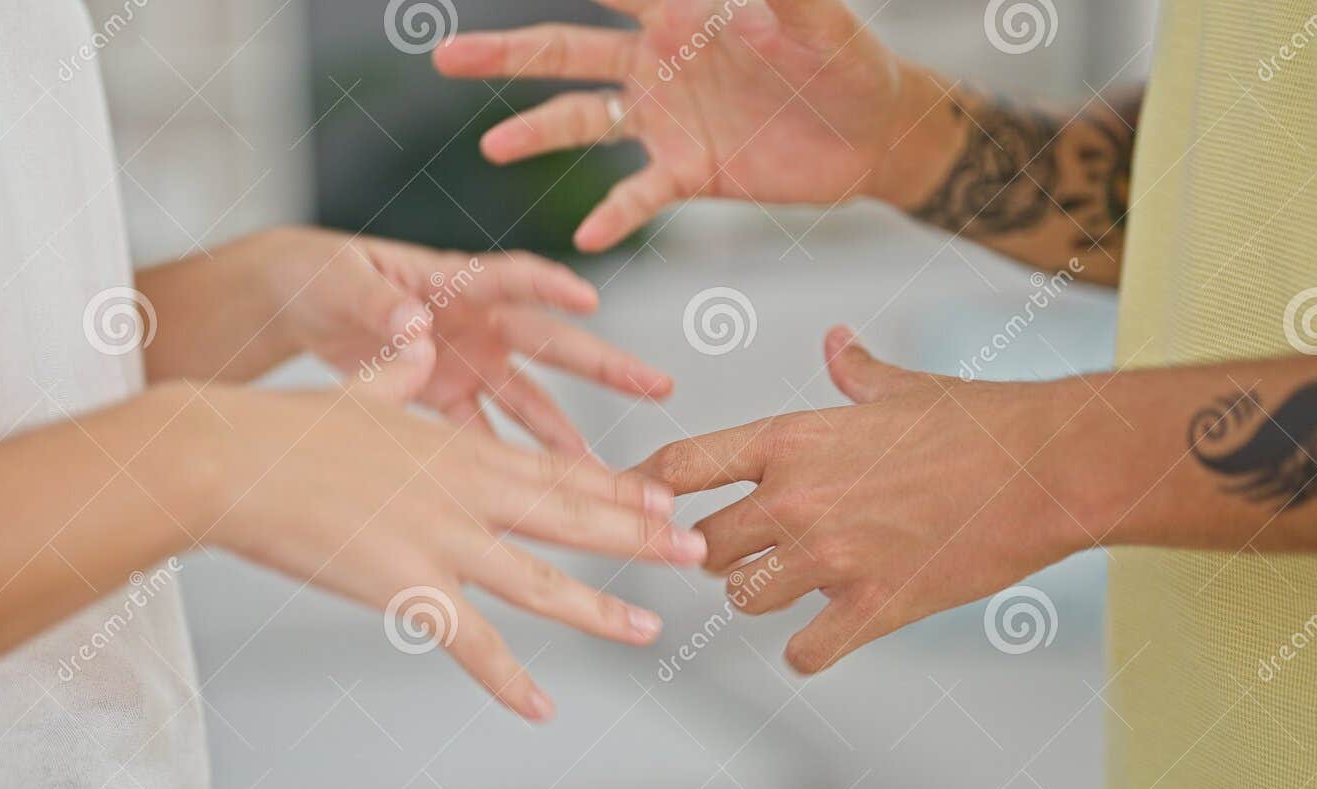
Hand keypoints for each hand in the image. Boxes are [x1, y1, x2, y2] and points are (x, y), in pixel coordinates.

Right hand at [194, 343, 707, 721]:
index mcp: (456, 446)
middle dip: (638, 538)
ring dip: (601, 608)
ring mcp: (441, 539)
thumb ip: (398, 372)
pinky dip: (508, 681)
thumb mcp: (356, 389)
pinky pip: (470, 645)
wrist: (228, 456)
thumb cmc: (282, 427)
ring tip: (651, 626)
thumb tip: (413, 343)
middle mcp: (464, 490)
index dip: (613, 489)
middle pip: (570, 518)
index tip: (660, 497)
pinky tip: (541, 708)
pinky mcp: (405, 586)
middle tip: (694, 551)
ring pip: (541, 581)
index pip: (554, 469)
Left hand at [269, 227, 673, 453]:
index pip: (510, 277)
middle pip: (548, 345)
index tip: (585, 300)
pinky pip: (487, 437)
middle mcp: (474, 323)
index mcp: (451, 280)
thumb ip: (377, 302)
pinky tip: (539, 505)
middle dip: (603, 366)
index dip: (548, 287)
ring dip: (565, 439)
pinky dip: (508, 471)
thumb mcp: (340, 280)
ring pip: (529, 404)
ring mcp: (466, 362)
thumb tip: (411, 322)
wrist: (296, 301)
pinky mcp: (446, 396)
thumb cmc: (319, 275)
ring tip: (607, 478)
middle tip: (655, 385)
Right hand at [435, 0, 940, 250]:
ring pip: (584, 123)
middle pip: (567, 54)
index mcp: (682, 11)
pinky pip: (639, 194)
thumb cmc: (848, 61)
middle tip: (445, 53)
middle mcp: (658, 62)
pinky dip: (615, 214)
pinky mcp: (686, 171)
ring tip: (494, 149)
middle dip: (506, 54)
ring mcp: (665, 119)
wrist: (871, 133)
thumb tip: (747, 3)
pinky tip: (589, 238)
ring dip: (539, 133)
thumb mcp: (823, 21)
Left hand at [636, 328, 1091, 671]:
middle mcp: (796, 498)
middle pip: (700, 547)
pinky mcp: (875, 607)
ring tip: (792, 587)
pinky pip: (805, 652)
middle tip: (746, 552)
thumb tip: (838, 342)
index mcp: (790, 439)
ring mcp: (832, 557)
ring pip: (743, 600)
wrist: (1050, 466)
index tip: (636, 505)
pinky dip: (808, 651)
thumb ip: (854, 372)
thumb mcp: (902, 389)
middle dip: (716, 552)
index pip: (677, 467)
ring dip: (762, 596)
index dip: (642, 490)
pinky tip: (825, 637)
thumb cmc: (978, 421)